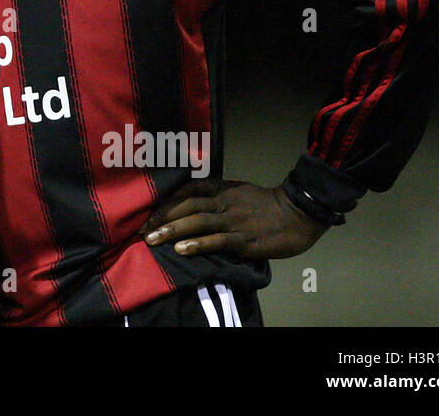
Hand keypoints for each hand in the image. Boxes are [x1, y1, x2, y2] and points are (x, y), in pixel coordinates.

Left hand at [140, 178, 328, 259]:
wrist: (298, 212)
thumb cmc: (267, 204)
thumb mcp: (238, 190)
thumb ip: (216, 194)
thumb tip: (191, 202)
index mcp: (221, 188)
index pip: (186, 190)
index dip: (165, 201)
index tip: (147, 212)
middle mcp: (222, 202)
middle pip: (186, 206)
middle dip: (161, 218)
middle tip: (141, 230)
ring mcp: (233, 220)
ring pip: (197, 222)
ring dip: (172, 230)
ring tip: (152, 239)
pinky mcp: (244, 239)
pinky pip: (217, 241)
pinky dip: (198, 244)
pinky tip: (182, 249)